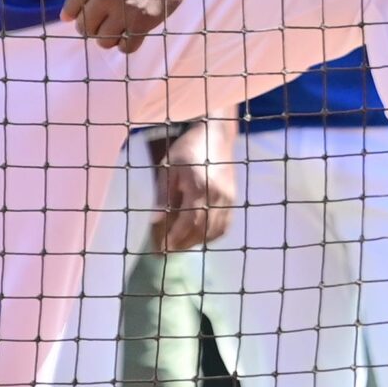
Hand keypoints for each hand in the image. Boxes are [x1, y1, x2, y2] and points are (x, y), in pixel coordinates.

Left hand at [63, 0, 219, 51]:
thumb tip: (66, 16)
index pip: (72, 8)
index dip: (76, 15)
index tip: (85, 16)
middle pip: (85, 28)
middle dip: (93, 27)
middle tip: (106, 22)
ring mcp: (125, 11)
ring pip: (103, 41)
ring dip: (109, 38)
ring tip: (120, 28)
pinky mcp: (145, 22)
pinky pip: (126, 47)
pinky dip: (127, 44)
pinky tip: (133, 33)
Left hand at [151, 117, 236, 252]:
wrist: (215, 135)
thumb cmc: (187, 150)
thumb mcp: (169, 168)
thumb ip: (163, 195)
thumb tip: (154, 221)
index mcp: (200, 186)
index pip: (189, 221)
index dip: (176, 237)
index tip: (161, 247)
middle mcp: (218, 195)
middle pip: (203, 229)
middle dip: (184, 243)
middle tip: (167, 250)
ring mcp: (229, 198)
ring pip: (215, 230)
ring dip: (197, 241)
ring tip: (181, 244)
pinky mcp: (233, 199)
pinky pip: (224, 225)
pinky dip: (212, 235)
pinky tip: (199, 236)